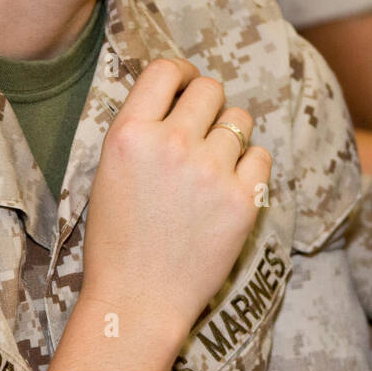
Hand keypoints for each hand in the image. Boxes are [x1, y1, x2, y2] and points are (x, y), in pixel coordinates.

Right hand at [58, 57, 270, 368]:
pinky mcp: (243, 200)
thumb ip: (143, 126)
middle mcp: (172, 144)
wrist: (137, 301)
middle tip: (201, 131)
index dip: (182, 73)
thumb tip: (181, 88)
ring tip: (212, 167)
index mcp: (130, 133)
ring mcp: (211, 171)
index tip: (186, 86)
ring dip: (230, 136)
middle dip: (208, 105)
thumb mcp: (110, 169)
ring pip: (241, 120)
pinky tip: (228, 187)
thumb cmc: (118, 238)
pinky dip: (250, 166)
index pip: (166, 70)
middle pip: (211, 88)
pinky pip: (261, 155)